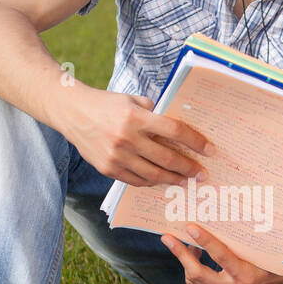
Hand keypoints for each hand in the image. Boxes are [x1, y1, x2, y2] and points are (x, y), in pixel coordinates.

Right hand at [59, 85, 214, 185]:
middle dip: (189, 168)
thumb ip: (154, 113)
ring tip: (186, 181)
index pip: (174, 131)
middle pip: (167, 158)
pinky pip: (136, 181)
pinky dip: (151, 182)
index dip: (195, 142)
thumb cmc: (106, 104)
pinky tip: (162, 181)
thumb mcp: (132, 100)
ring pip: (153, 175)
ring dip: (173, 179)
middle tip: (202, 173)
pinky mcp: (108, 169)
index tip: (210, 151)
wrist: (72, 112)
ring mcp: (117, 156)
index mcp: (136, 117)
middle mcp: (127, 138)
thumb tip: (176, 130)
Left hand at [160, 223, 282, 283]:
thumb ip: (244, 238)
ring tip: (184, 241)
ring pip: (193, 278)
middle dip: (180, 254)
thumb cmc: (271, 257)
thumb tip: (225, 213)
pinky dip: (192, 265)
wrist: (278, 279)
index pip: (221, 256)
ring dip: (185, 259)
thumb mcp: (261, 248)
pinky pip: (197, 281)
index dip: (205, 241)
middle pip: (197, 273)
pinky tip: (195, 252)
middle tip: (167, 237)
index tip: (191, 227)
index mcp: (245, 275)